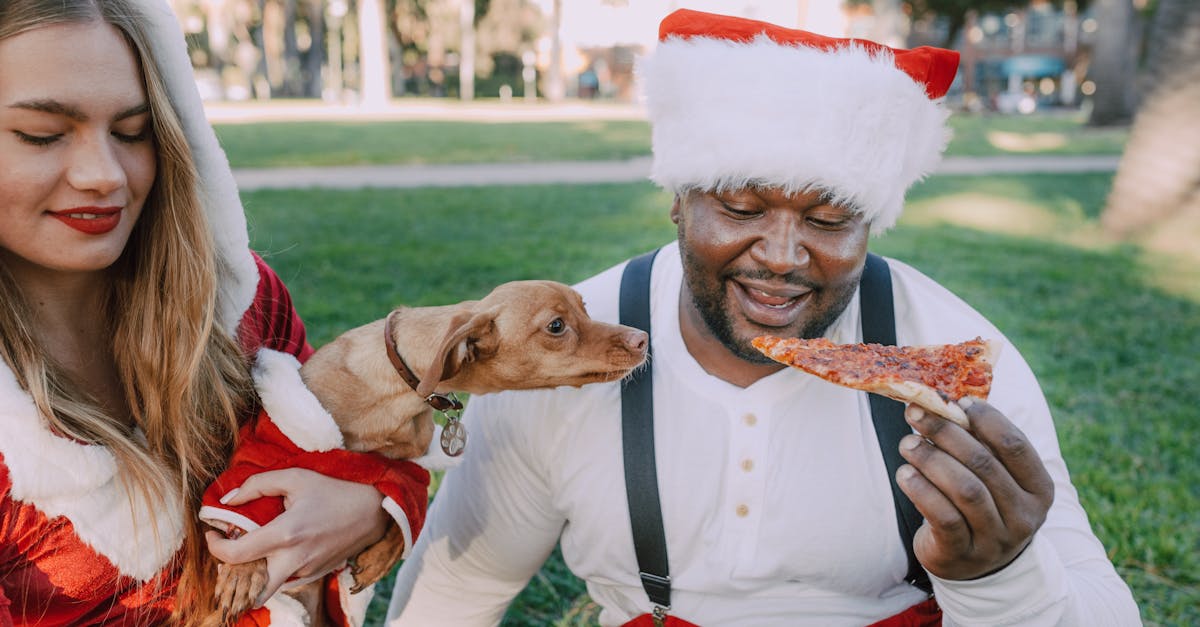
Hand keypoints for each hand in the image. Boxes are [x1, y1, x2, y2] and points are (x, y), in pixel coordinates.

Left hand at [204, 467, 389, 604]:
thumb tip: (228, 499)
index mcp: (286, 535)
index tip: (213, 534)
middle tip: (229, 555)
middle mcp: (294, 560)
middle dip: (232, 578)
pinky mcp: (315, 576)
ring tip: (251, 552)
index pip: (235, 555)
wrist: (374, 511)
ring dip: (253, 575)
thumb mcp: (296, 477)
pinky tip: (277, 551)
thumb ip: (257, 485)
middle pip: (250, 591)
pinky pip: (285, 581)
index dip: (215, 547)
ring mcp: (306, 572)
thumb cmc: (335, 490)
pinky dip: (274, 571)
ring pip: (267, 588)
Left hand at [896, 397, 1054, 580]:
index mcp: (1038, 488)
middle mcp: (1024, 515)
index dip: (985, 419)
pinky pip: (943, 517)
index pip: (1015, 445)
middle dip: (946, 433)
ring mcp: (996, 539)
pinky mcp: (963, 554)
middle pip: (984, 464)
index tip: (955, 401)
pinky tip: (905, 474)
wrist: (974, 563)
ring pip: (965, 489)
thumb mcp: (993, 476)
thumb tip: (945, 397)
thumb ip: (979, 442)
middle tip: (916, 413)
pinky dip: (921, 490)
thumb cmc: (982, 503)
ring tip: (907, 444)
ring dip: (931, 459)